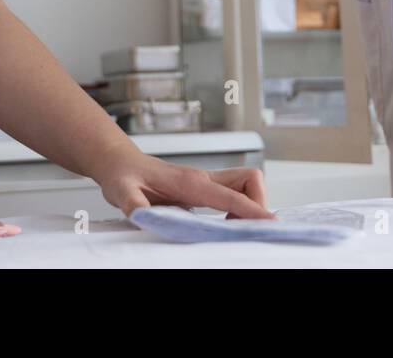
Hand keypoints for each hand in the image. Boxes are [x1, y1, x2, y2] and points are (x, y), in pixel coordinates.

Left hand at [92, 144, 273, 219]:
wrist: (121, 163)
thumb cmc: (124, 177)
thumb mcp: (123, 193)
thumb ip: (134, 205)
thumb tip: (142, 216)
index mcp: (190, 182)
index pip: (231, 196)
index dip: (253, 210)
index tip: (270, 223)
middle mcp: (204, 178)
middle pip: (251, 181)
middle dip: (259, 203)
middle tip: (245, 229)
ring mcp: (207, 180)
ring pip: (247, 183)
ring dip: (252, 204)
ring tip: (233, 228)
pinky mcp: (206, 185)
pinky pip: (237, 191)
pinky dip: (243, 205)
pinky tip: (226, 223)